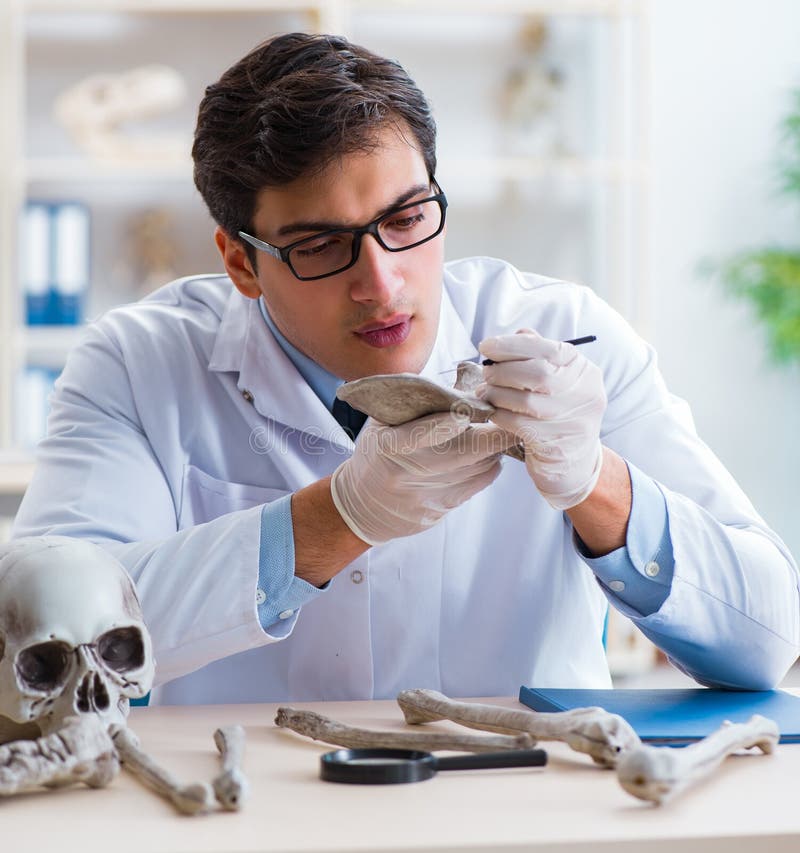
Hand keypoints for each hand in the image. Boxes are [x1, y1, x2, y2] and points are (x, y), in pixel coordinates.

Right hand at [330, 411, 511, 545]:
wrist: (364, 506)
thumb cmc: (377, 455)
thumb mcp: (382, 425)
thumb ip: (413, 403)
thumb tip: (459, 375)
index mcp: (389, 447)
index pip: (419, 434)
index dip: (446, 424)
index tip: (467, 411)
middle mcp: (408, 474)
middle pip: (462, 453)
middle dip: (492, 433)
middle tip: (510, 414)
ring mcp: (427, 495)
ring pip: (477, 467)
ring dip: (495, 446)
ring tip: (503, 428)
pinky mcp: (443, 508)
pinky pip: (479, 483)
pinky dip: (490, 464)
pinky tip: (490, 452)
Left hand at [477, 330, 605, 509]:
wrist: (575, 463)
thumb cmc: (559, 414)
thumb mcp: (558, 382)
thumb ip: (540, 355)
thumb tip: (517, 334)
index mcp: (584, 370)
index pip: (547, 348)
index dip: (512, 345)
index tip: (485, 346)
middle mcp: (584, 393)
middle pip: (537, 373)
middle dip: (503, 370)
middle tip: (485, 374)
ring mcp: (572, 421)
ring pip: (526, 401)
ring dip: (497, 393)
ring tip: (484, 392)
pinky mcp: (555, 444)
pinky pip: (518, 424)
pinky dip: (500, 414)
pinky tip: (492, 411)